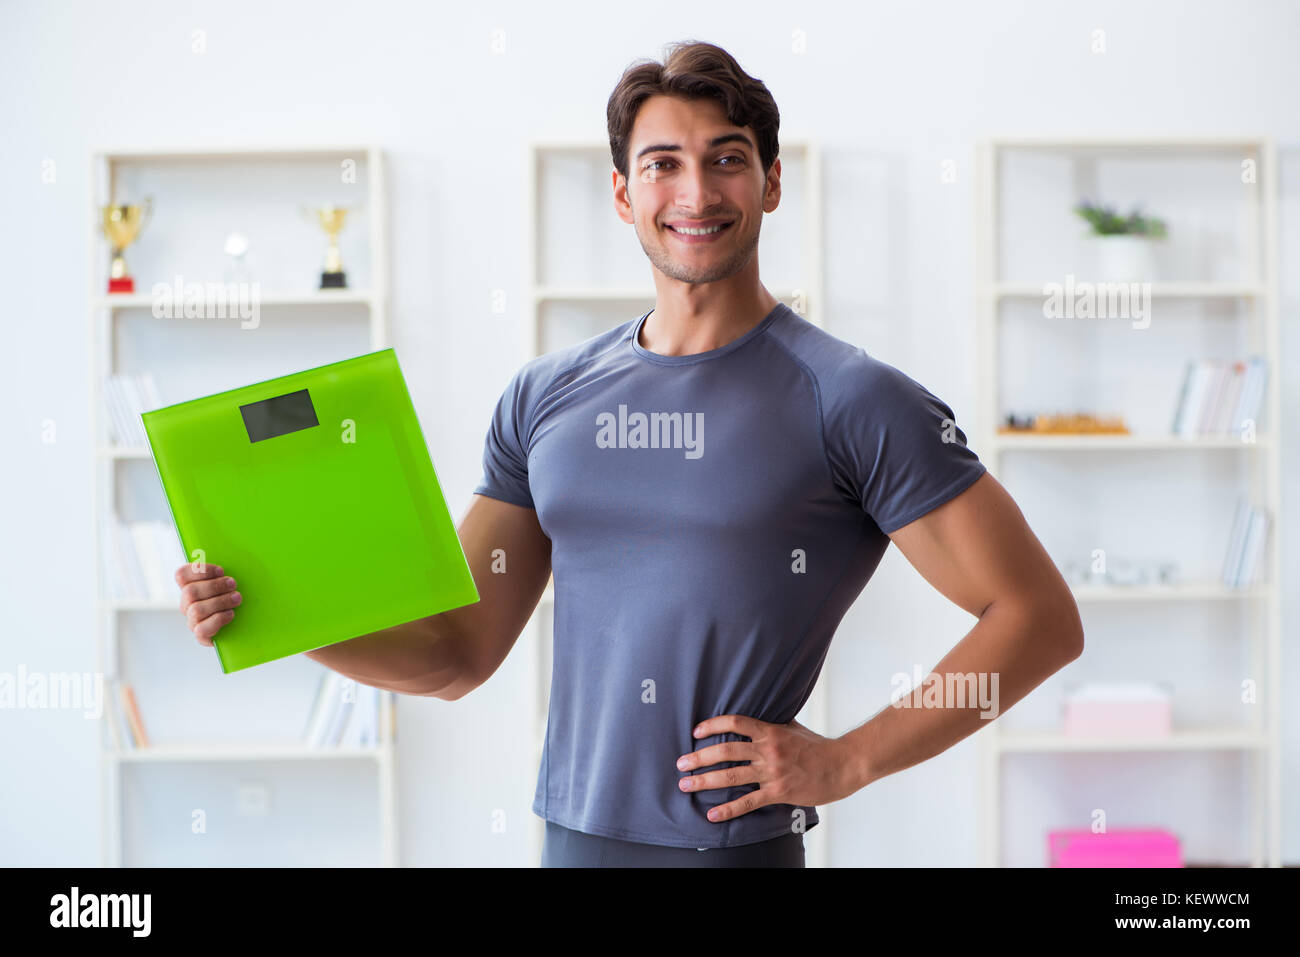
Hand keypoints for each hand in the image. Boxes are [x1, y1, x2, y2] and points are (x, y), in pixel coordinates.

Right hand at [175, 561, 240, 646]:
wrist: (247, 624)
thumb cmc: (237, 596)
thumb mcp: (231, 581)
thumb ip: (225, 571)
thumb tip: (238, 552)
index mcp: (191, 586)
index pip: (181, 575)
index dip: (199, 571)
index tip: (221, 570)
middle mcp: (188, 604)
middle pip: (190, 592)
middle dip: (214, 586)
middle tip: (233, 584)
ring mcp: (193, 620)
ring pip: (196, 610)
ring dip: (219, 602)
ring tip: (237, 599)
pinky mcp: (202, 636)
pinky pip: (201, 629)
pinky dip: (218, 620)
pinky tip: (230, 614)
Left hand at [676, 714, 860, 822]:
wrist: (842, 765)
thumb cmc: (818, 746)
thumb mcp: (793, 727)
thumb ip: (773, 723)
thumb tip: (758, 714)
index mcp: (770, 731)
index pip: (736, 723)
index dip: (713, 725)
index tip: (696, 732)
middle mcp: (768, 750)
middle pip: (726, 751)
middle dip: (699, 757)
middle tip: (681, 764)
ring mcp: (772, 772)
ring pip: (731, 776)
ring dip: (705, 781)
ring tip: (686, 785)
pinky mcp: (778, 792)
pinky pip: (748, 802)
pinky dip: (728, 810)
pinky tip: (712, 815)